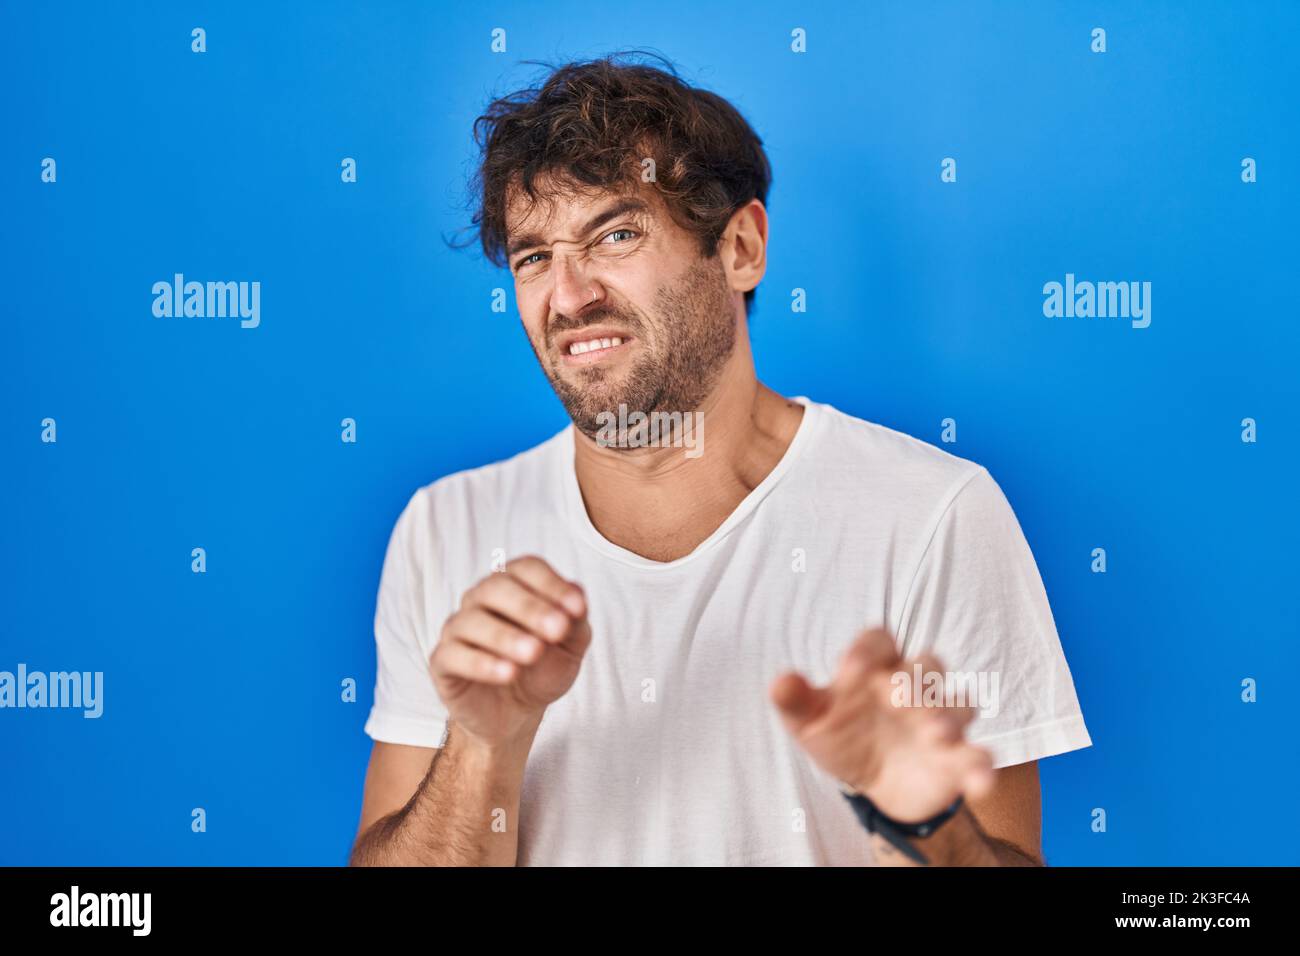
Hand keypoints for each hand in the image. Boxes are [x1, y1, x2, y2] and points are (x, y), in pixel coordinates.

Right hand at [430, 556, 590, 748]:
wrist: (516, 712)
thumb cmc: (542, 668)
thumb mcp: (570, 647)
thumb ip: (575, 621)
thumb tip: (578, 594)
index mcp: (514, 585)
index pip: (527, 569)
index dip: (552, 585)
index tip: (578, 609)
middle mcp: (480, 599)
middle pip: (497, 588)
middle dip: (530, 608)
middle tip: (557, 630)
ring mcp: (458, 628)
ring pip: (473, 621)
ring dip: (506, 636)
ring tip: (534, 653)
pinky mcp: (443, 661)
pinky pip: (453, 655)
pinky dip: (481, 663)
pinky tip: (508, 672)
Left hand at [770, 628, 994, 822]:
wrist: (873, 785)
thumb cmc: (842, 737)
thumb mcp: (811, 722)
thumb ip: (795, 702)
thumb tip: (780, 682)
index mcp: (876, 668)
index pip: (879, 640)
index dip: (867, 649)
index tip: (848, 669)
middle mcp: (913, 687)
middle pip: (926, 665)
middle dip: (914, 680)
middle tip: (897, 700)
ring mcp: (941, 719)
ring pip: (959, 703)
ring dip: (950, 716)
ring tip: (934, 735)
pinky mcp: (959, 756)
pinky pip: (979, 756)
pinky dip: (982, 767)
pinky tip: (978, 783)